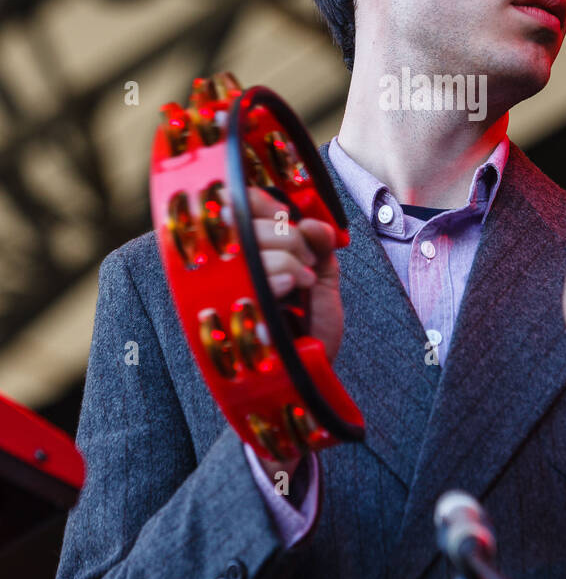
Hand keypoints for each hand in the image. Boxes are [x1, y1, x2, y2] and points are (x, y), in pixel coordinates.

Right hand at [245, 187, 343, 365]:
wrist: (312, 375)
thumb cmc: (312, 333)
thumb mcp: (322, 281)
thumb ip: (320, 246)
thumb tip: (313, 223)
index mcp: (248, 256)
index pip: (236, 208)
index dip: (260, 203)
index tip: (283, 215)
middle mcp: (231, 271)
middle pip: (246, 224)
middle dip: (288, 237)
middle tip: (304, 265)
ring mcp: (229, 292)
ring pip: (252, 248)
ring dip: (288, 259)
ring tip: (298, 286)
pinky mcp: (233, 313)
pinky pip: (251, 277)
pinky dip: (278, 275)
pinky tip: (289, 288)